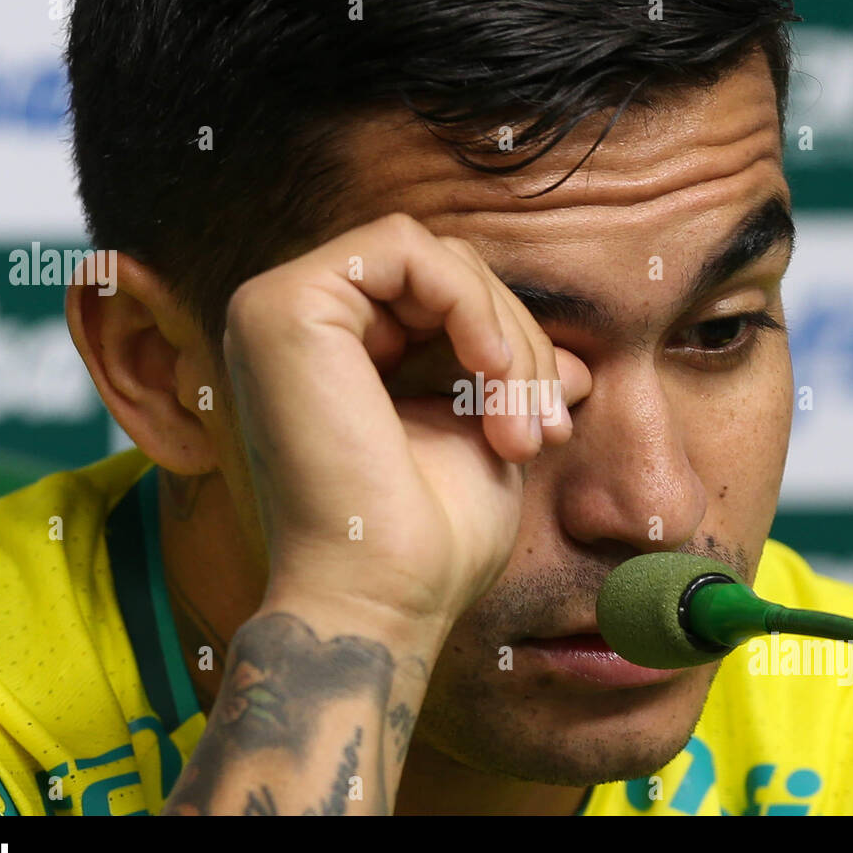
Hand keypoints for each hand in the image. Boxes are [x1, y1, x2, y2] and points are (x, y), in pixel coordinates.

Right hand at [223, 212, 590, 635]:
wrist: (381, 603)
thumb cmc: (428, 542)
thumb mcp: (483, 436)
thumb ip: (514, 384)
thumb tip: (575, 364)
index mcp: (331, 352)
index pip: (441, 297)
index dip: (513, 346)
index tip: (549, 429)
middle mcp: (294, 325)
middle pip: (442, 270)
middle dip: (517, 343)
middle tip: (542, 430)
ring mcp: (277, 310)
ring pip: (432, 258)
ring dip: (504, 337)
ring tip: (519, 427)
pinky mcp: (284, 307)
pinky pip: (405, 249)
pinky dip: (470, 303)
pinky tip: (491, 372)